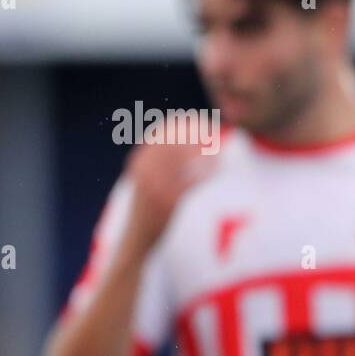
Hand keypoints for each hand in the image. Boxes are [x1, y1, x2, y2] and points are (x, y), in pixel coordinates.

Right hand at [122, 117, 219, 252]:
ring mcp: (155, 186)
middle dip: (195, 132)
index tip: (198, 117)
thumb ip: (158, 159)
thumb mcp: (146, 178)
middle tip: (213, 128)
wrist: (137, 238)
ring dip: (203, 149)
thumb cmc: (147, 207)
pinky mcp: (168, 202)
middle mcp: (144, 170)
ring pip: (183, 158)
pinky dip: (206, 171)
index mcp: (139, 161)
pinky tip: (217, 166)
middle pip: (174, 141)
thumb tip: (180, 139)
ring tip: (218, 145)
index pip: (160, 132)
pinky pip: (191, 180)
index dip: (180, 122)